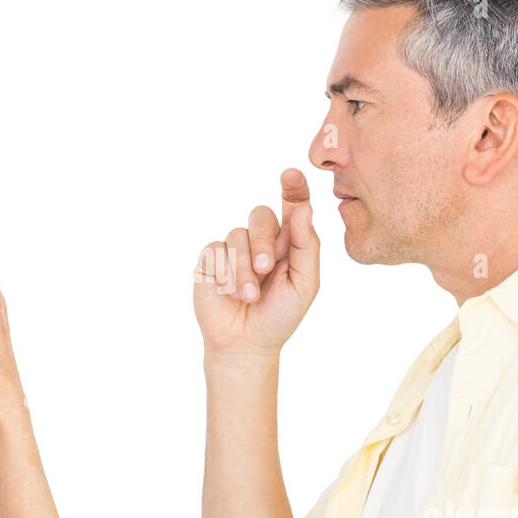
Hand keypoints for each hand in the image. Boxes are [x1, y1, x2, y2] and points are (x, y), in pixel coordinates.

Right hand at [192, 167, 319, 355]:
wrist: (245, 344)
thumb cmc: (279, 316)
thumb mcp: (304, 284)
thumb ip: (306, 247)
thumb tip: (304, 210)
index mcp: (289, 242)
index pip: (292, 205)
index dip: (294, 187)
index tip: (292, 173)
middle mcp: (261, 240)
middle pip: (261, 216)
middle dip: (263, 242)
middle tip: (265, 268)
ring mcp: (234, 249)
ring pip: (237, 235)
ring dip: (243, 268)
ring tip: (249, 296)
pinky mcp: (211, 259)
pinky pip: (215, 250)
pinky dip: (225, 272)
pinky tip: (229, 292)